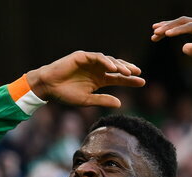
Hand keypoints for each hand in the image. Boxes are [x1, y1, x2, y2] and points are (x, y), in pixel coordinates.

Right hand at [26, 51, 143, 107]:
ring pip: (109, 61)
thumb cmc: (65, 94)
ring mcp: (90, 62)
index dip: (130, 81)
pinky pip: (97, 57)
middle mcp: (96, 70)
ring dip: (119, 66)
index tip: (142, 82)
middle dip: (128, 70)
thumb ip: (103, 100)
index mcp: (98, 80)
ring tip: (128, 72)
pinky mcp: (82, 56)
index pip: (118, 79)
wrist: (48, 87)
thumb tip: (120, 104)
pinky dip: (106, 62)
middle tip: (139, 75)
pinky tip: (113, 68)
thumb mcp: (87, 100)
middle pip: (116, 68)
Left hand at [151, 17, 191, 71]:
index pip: (183, 25)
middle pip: (181, 21)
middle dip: (165, 27)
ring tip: (157, 34)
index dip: (169, 29)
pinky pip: (190, 27)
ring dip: (169, 28)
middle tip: (153, 33)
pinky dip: (178, 30)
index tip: (157, 34)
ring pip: (183, 22)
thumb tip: (183, 47)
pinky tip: (167, 35)